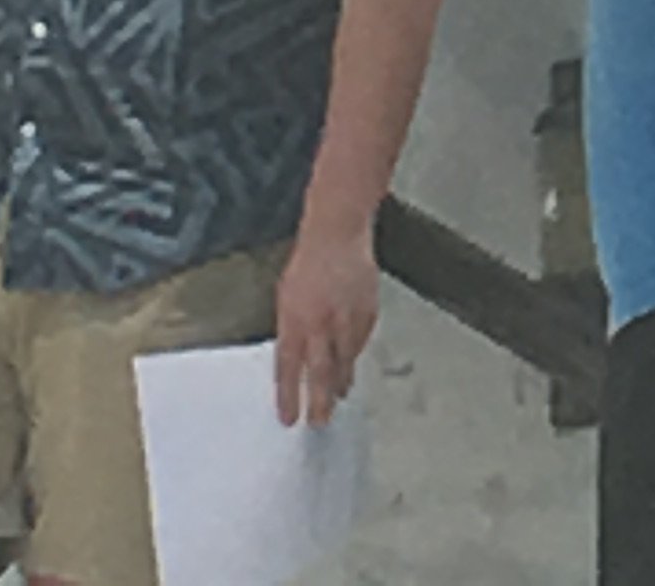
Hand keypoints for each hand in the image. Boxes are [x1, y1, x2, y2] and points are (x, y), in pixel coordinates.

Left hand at [272, 221, 380, 426]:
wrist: (337, 233)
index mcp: (294, 321)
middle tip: (320, 422)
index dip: (288, 397)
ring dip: (341, 382)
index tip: (289, 420)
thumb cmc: (308, 264)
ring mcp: (347, 317)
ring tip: (339, 397)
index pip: (288, 369)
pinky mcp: (367, 309)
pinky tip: (352, 360)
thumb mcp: (286, 298)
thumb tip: (294, 362)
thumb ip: (291, 331)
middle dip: (319, 402)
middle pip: (320, 373)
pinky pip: (362, 340)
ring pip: (345, 361)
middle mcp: (320, 323)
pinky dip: (356, 353)